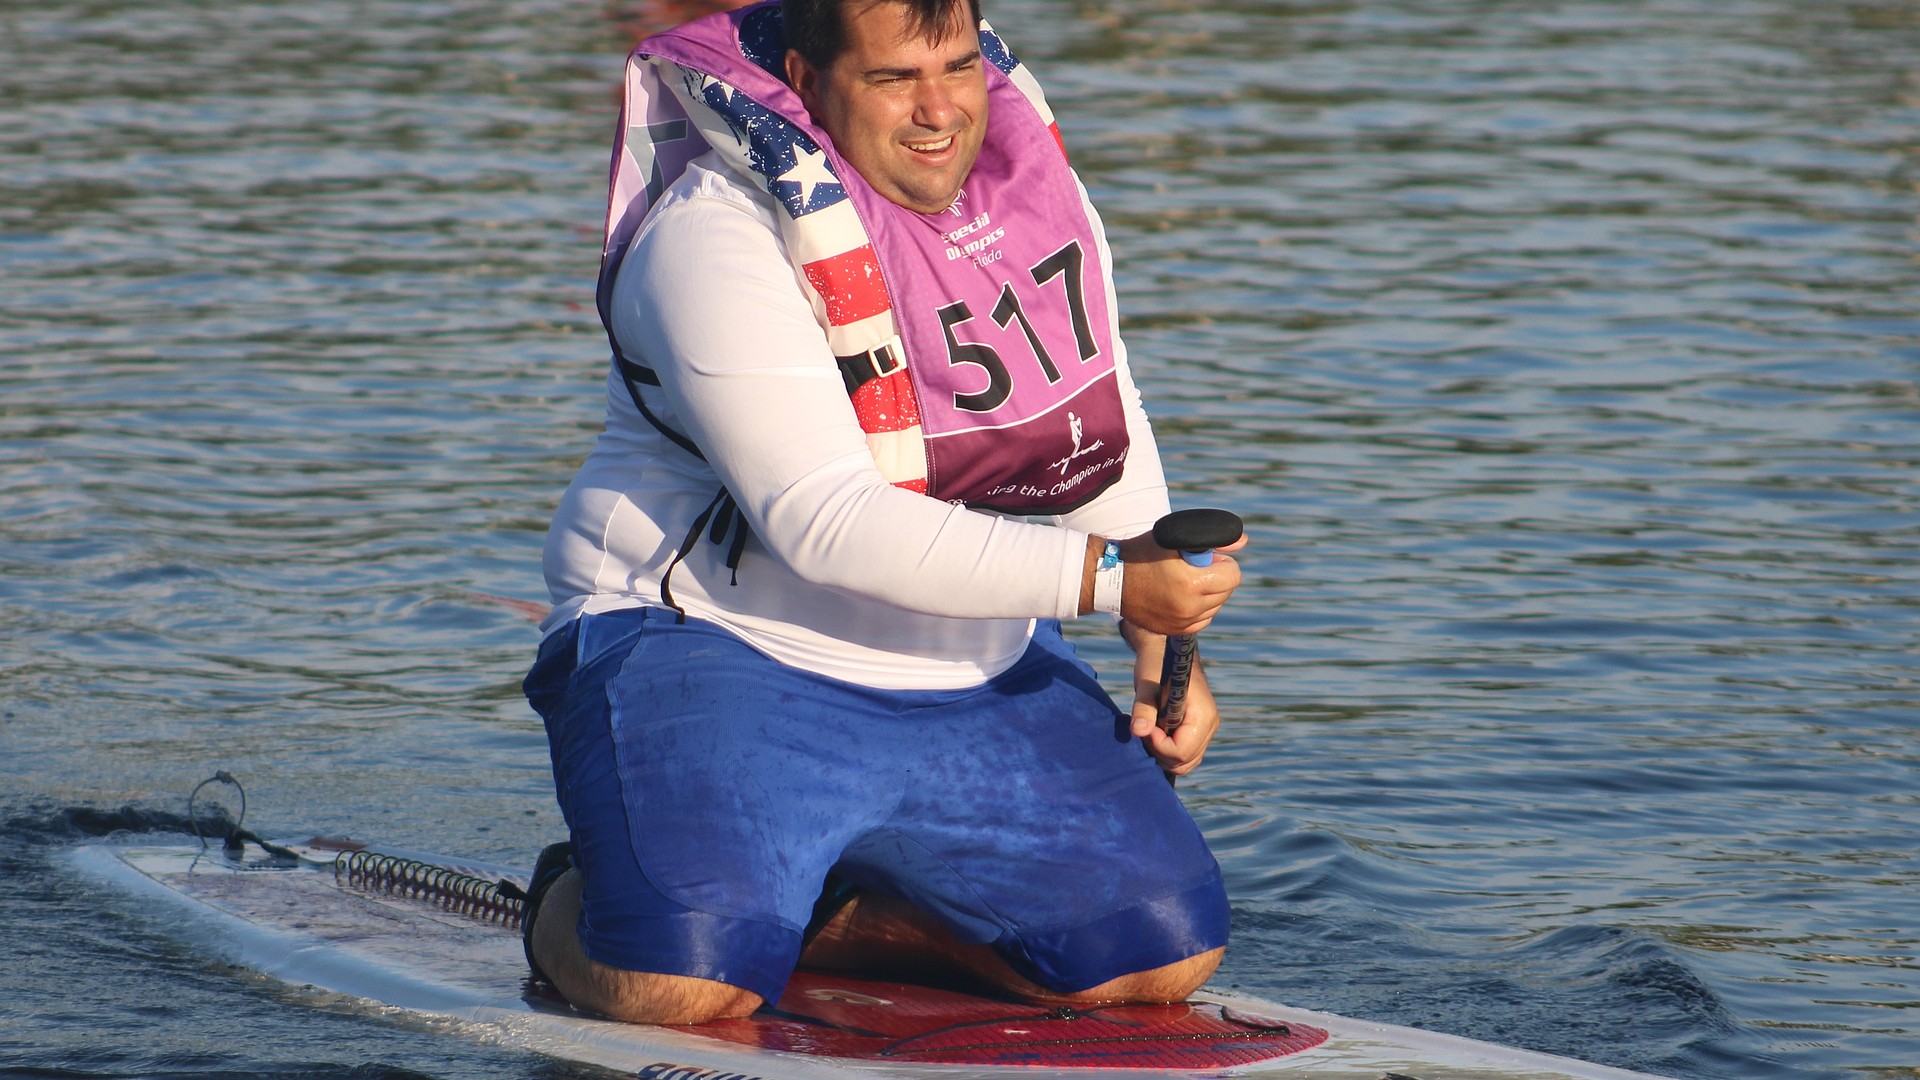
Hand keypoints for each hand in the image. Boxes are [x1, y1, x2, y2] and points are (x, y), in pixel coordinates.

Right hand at [1114, 529, 1245, 637]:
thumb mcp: (1176, 535)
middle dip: (1216, 577)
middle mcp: (1190, 608)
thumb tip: (1243, 542)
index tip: (1204, 558)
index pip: (1233, 576)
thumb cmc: (1144, 552)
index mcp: (1192, 583)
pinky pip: (1203, 619)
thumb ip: (1213, 537)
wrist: (1111, 579)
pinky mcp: (1176, 631)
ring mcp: (1182, 623)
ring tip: (1182, 581)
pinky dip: (1198, 607)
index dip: (1222, 563)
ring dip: (1208, 593)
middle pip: (1226, 591)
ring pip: (1216, 606)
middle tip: (1191, 567)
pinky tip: (1179, 595)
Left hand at [1123, 626, 1220, 776]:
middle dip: (1160, 752)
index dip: (1158, 745)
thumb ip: (1144, 709)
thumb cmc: (1157, 665)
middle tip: (1145, 728)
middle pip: (1185, 762)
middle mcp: (1210, 726)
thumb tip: (1138, 731)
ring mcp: (1206, 730)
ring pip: (1185, 763)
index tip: (1144, 726)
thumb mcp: (1147, 685)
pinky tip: (1154, 731)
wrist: (1166, 651)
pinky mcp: (1197, 731)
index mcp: (1203, 716)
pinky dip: (1167, 751)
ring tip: (1150, 728)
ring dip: (1163, 754)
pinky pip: (1185, 755)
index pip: (1181, 751)